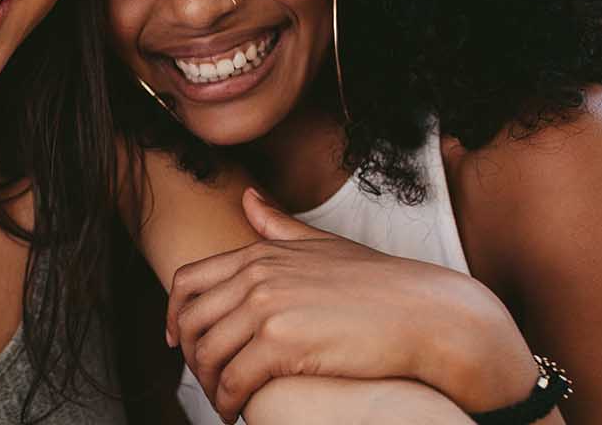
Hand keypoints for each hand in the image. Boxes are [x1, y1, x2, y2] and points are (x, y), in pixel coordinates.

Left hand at [167, 188, 534, 420]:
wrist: (427, 313)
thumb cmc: (381, 284)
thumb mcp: (323, 245)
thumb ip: (279, 225)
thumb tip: (248, 198)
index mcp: (260, 253)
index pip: (188, 281)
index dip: (174, 315)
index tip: (178, 341)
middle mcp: (257, 275)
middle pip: (191, 321)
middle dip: (189, 357)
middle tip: (205, 381)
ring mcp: (267, 307)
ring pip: (208, 355)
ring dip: (208, 386)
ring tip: (222, 402)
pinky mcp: (282, 344)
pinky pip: (234, 380)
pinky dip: (228, 402)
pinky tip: (237, 414)